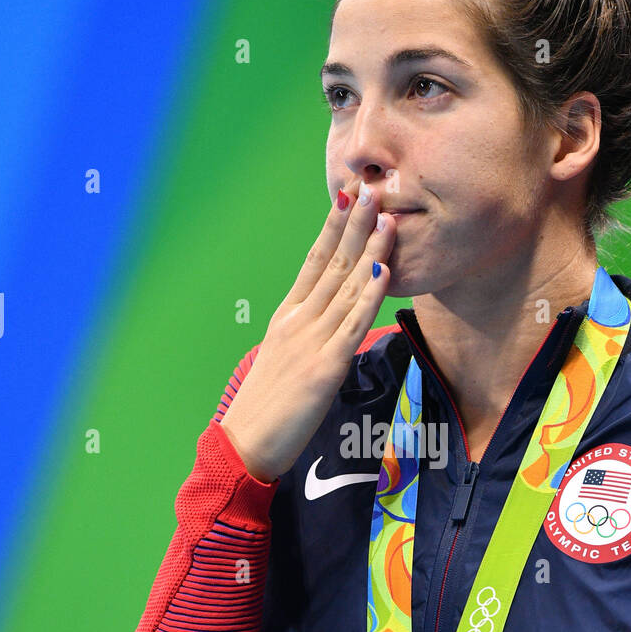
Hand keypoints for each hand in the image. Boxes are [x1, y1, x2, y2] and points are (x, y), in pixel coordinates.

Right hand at [220, 174, 396, 482]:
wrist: (244, 444)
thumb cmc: (265, 412)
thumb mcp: (283, 364)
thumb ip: (306, 342)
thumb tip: (329, 334)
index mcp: (286, 317)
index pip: (314, 263)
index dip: (333, 228)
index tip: (348, 198)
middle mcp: (298, 321)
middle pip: (332, 264)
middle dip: (355, 224)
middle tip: (372, 186)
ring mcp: (311, 341)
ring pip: (346, 286)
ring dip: (369, 249)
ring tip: (387, 214)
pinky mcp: (325, 366)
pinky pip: (353, 323)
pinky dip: (369, 294)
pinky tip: (382, 269)